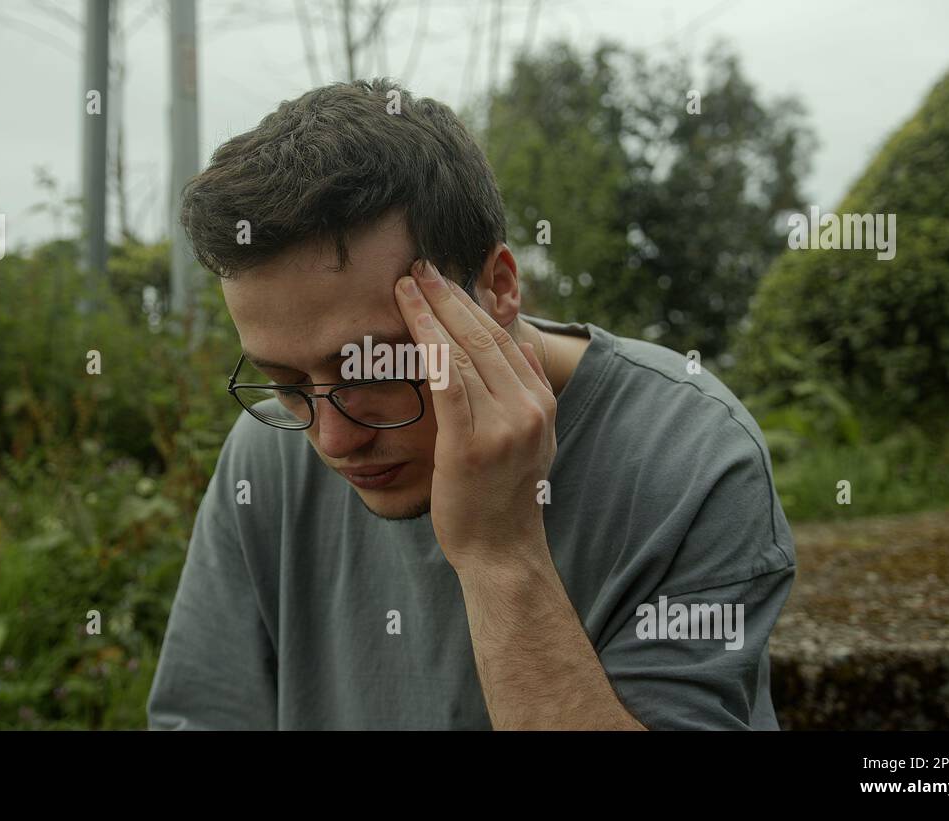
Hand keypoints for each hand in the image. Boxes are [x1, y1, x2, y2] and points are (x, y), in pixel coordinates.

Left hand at [394, 259, 556, 571]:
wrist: (501, 549)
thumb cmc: (502, 495)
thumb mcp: (532, 440)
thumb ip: (528, 394)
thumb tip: (524, 351)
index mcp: (541, 402)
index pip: (504, 339)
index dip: (471, 304)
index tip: (444, 279)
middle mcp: (529, 408)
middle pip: (484, 337)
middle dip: (449, 297)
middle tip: (420, 267)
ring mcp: (504, 425)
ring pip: (464, 352)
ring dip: (432, 312)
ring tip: (407, 285)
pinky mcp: (471, 442)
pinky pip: (448, 381)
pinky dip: (429, 344)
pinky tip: (411, 321)